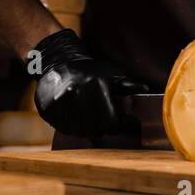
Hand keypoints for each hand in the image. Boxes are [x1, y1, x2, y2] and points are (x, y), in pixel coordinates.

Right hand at [30, 29, 149, 138]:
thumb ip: (128, 85)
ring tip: (84, 115)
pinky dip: (69, 126)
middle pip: (94, 131)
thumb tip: (146, 89)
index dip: (116, 126)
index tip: (116, 122)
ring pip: (78, 132)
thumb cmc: (90, 71)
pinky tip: (71, 114)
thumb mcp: (111, 74)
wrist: (58, 62)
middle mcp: (79, 94)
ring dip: (84, 128)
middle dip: (99, 128)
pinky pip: (62, 129)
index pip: (111, 123)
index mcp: (98, 87)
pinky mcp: (48, 107)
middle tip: (98, 119)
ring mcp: (62, 101)